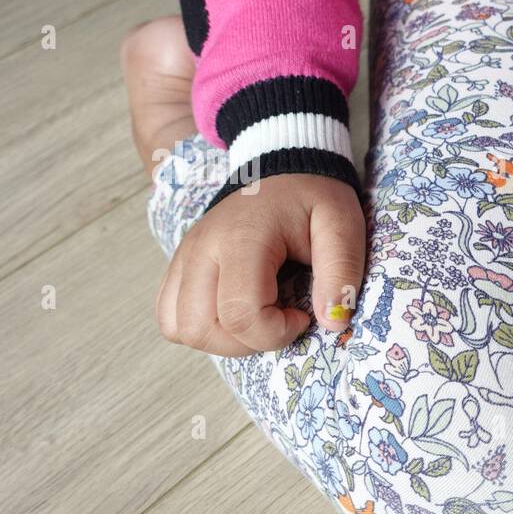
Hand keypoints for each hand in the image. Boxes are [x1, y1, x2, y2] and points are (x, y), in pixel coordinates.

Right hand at [156, 174, 365, 356]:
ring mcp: (183, 259)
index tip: (303, 314)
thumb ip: (341, 270)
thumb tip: (333, 322)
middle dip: (248, 342)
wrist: (280, 171)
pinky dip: (201, 330)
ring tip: (259, 317)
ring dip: (222, 341)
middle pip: (200, 329)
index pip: (239, 314)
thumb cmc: (312, 197)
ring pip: (178, 329)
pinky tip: (235, 314)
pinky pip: (170, 318)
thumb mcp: (342, 224)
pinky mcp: (178, 268)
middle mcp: (201, 250)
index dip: (276, 331)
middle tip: (281, 319)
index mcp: (241, 239)